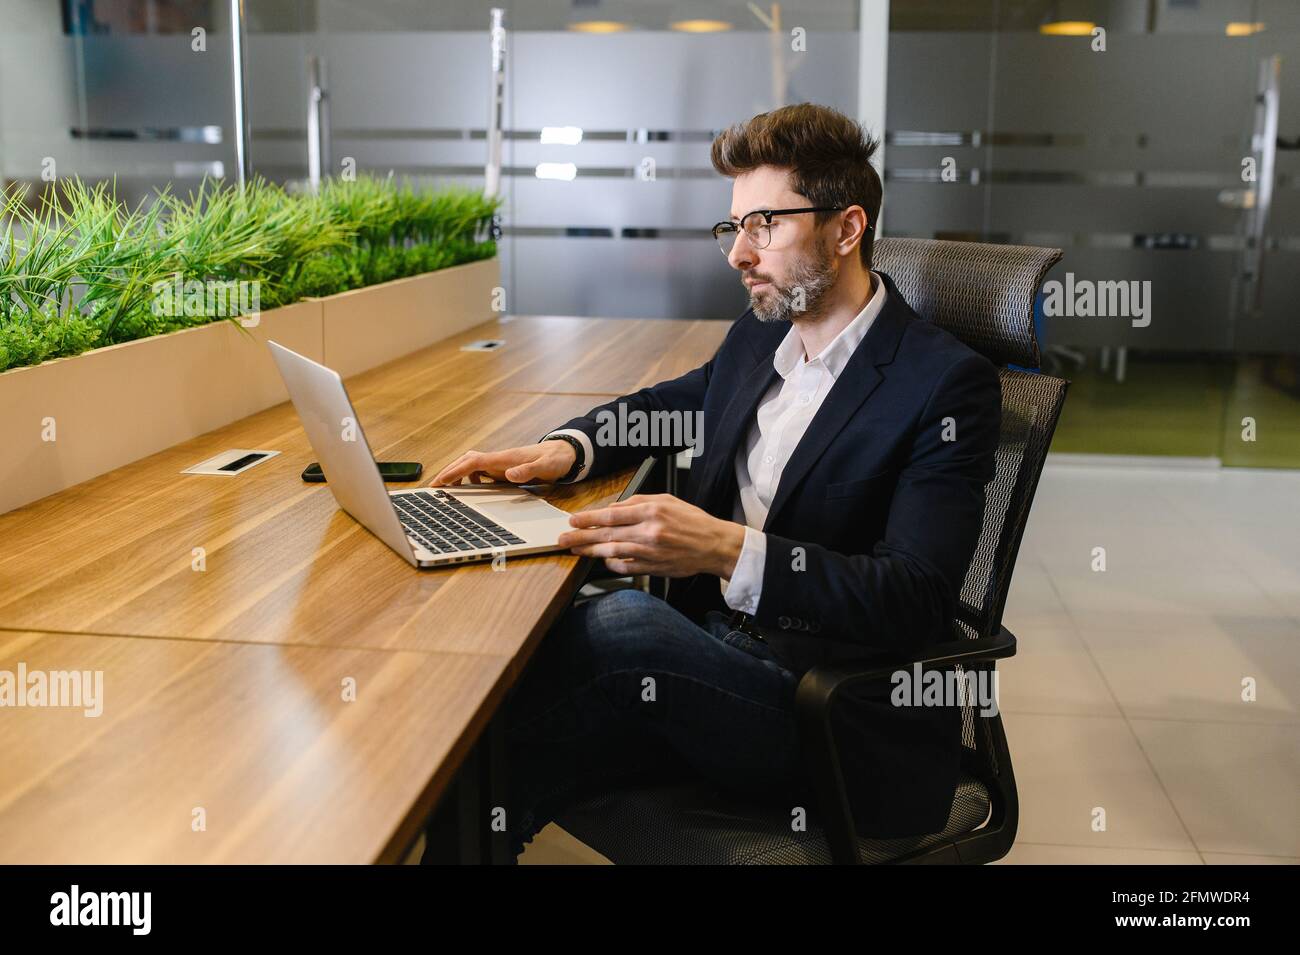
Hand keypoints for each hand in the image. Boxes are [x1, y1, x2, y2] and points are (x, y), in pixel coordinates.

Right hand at [430, 440, 574, 485]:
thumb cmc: (555, 459)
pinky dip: (470, 478)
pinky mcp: (503, 468)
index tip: (440, 482)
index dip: (455, 471)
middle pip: (467, 461)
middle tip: (434, 487)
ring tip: (447, 490)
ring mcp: (500, 463)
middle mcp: (499, 458)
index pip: (473, 462)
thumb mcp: (545, 467)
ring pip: (471, 465)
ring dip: (458, 474)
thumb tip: (508, 475)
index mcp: (505, 458)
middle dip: (449, 472)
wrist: (565, 452)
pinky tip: (471, 488)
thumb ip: (528, 471)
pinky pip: (481, 471)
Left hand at [559, 493, 745, 578]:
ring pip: (612, 552)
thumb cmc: (692, 521)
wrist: (714, 544)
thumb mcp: (667, 500)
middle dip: (581, 537)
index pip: (611, 514)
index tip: (573, 520)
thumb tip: (613, 508)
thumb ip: (638, 502)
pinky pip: (626, 567)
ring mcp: (650, 552)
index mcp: (651, 511)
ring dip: (591, 551)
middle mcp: (649, 531)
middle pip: (606, 535)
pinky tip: (603, 561)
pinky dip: (612, 564)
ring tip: (576, 550)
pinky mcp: (653, 567)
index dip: (588, 519)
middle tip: (564, 539)